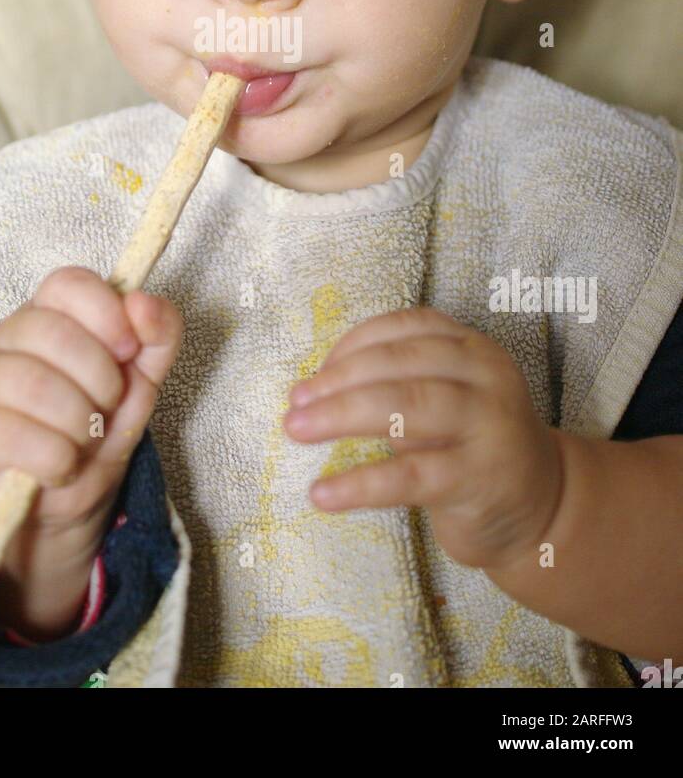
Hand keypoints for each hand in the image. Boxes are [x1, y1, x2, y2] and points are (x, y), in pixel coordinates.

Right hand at [0, 266, 182, 536]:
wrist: (56, 499)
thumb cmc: (95, 428)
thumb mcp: (141, 382)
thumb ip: (157, 336)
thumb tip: (143, 302)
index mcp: (50, 312)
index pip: (68, 283)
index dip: (106, 313)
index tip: (128, 352)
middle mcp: (7, 336)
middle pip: (53, 333)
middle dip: (100, 381)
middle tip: (105, 410)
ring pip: (33, 385)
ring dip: (79, 424)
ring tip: (83, 442)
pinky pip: (13, 435)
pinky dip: (54, 460)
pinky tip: (59, 467)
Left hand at [282, 305, 563, 570]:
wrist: (543, 508)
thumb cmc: (472, 445)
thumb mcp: (442, 398)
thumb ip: (394, 383)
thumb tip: (312, 390)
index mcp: (471, 347)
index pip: (404, 329)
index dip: (351, 346)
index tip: (313, 374)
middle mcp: (486, 376)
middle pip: (400, 364)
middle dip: (338, 381)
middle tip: (294, 405)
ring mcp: (489, 425)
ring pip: (406, 407)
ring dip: (341, 416)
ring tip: (296, 430)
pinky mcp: (480, 478)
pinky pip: (410, 476)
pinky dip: (360, 483)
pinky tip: (322, 495)